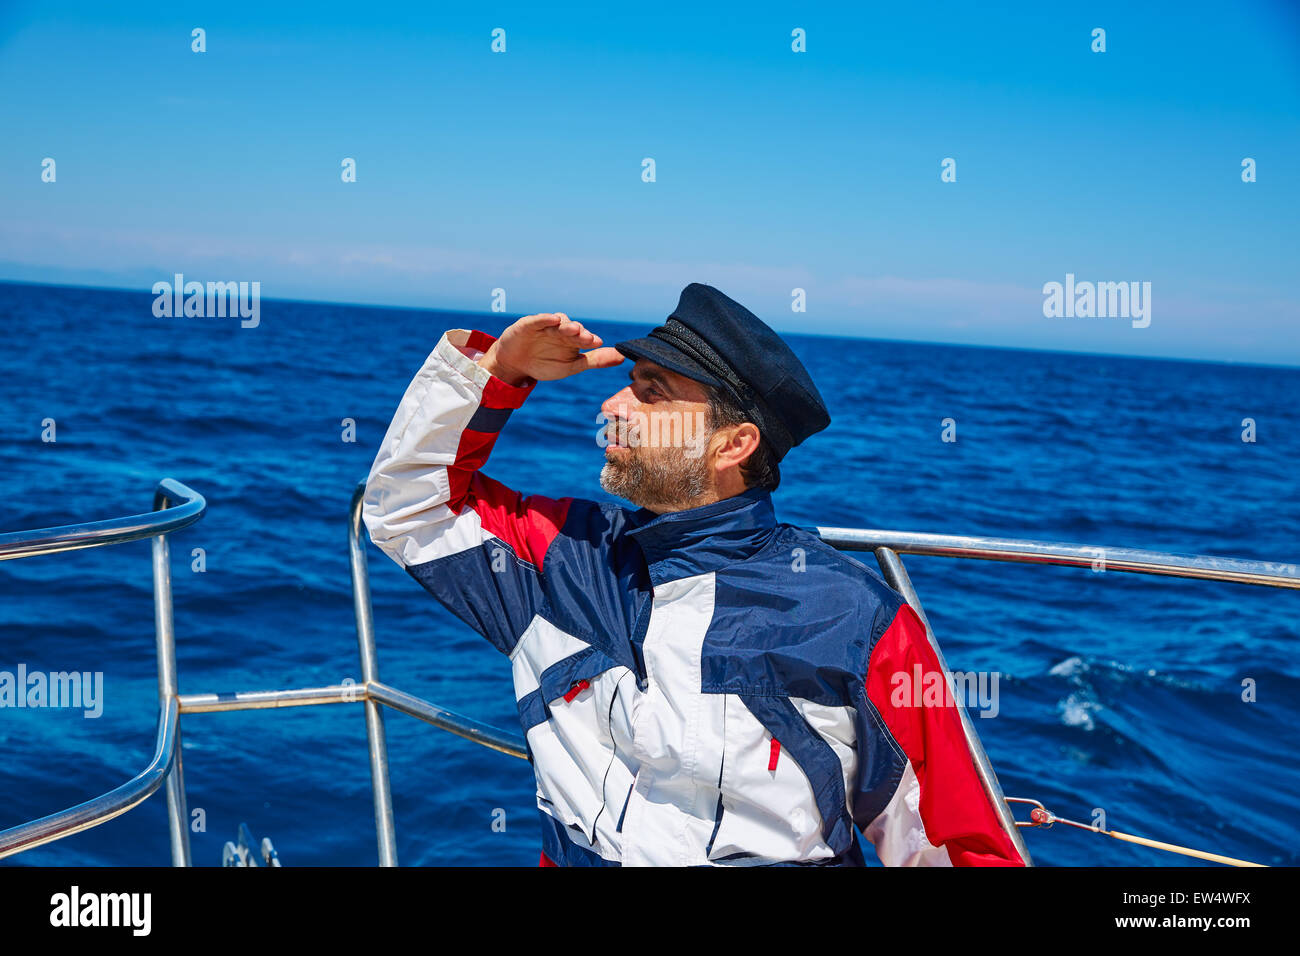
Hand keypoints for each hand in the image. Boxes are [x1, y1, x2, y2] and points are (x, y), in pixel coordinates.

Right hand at [479, 313, 623, 385]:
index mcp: (573, 340)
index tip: (597, 343)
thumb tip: (622, 357)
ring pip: (558, 323)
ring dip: (566, 325)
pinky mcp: (529, 324)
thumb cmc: (545, 364)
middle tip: (586, 337)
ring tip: (573, 329)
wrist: (515, 364)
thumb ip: (595, 360)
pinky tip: (554, 319)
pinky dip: (546, 319)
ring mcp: (546, 326)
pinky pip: (538, 320)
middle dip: (579, 333)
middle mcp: (561, 331)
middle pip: (573, 329)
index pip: (584, 338)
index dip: (590, 340)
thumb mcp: (571, 366)